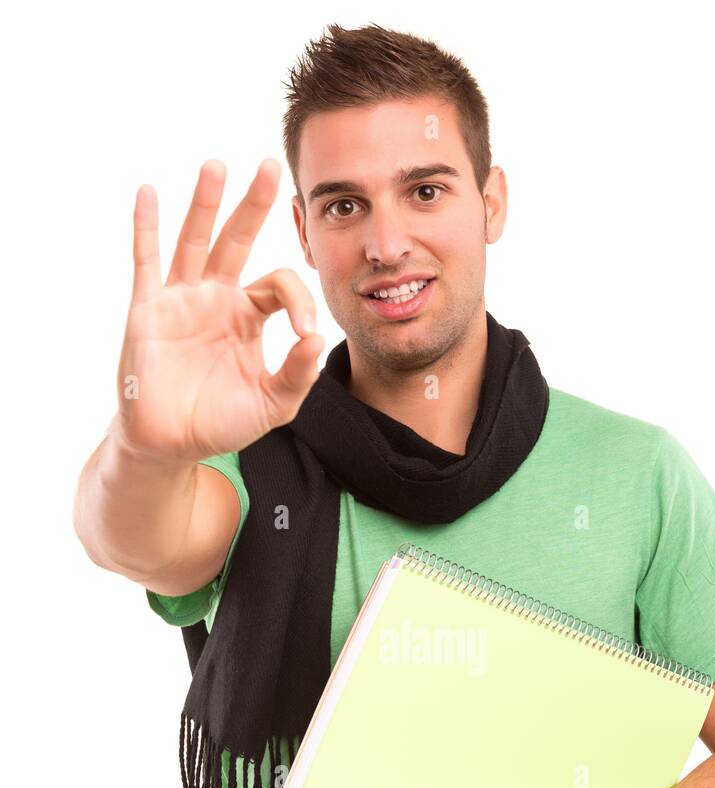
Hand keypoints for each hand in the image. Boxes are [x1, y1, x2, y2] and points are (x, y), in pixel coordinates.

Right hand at [113, 158, 324, 463]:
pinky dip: (146, 228)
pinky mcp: (148, 310)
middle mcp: (216, 298)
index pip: (279, 284)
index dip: (298, 300)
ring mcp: (180, 299)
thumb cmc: (221, 423)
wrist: (172, 444)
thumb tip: (319, 338)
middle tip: (272, 166)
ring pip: (195, 241)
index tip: (305, 332)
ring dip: (205, 204)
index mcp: (248, 316)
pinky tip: (149, 192)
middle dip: (254, 205)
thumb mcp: (273, 405)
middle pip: (238, 240)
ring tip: (217, 165)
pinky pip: (146, 262)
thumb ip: (299, 374)